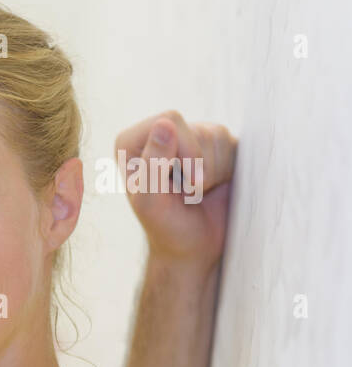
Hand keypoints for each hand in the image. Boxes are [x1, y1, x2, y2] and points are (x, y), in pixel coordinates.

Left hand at [116, 111, 236, 269]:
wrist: (194, 247)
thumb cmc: (166, 227)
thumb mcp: (152, 201)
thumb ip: (154, 164)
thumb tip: (165, 123)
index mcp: (132, 143)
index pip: (170, 119)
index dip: (185, 150)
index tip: (182, 182)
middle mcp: (159, 134)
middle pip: (199, 130)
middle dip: (200, 168)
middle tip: (188, 193)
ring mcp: (188, 138)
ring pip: (219, 136)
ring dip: (215, 172)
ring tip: (197, 191)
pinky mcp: (215, 147)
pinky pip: (234, 145)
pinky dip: (229, 170)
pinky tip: (213, 186)